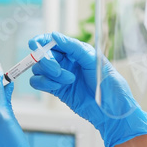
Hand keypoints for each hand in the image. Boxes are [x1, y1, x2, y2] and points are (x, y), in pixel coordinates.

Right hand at [29, 31, 146, 146]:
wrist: (112, 109)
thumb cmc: (110, 83)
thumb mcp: (95, 60)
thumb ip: (74, 47)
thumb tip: (54, 36)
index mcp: (75, 51)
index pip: (52, 41)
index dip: (41, 41)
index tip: (34, 44)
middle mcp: (66, 61)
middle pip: (41, 55)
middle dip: (46, 60)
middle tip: (57, 69)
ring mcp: (60, 76)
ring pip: (39, 69)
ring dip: (49, 74)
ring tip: (69, 80)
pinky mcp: (57, 90)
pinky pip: (38, 82)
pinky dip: (44, 83)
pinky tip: (57, 87)